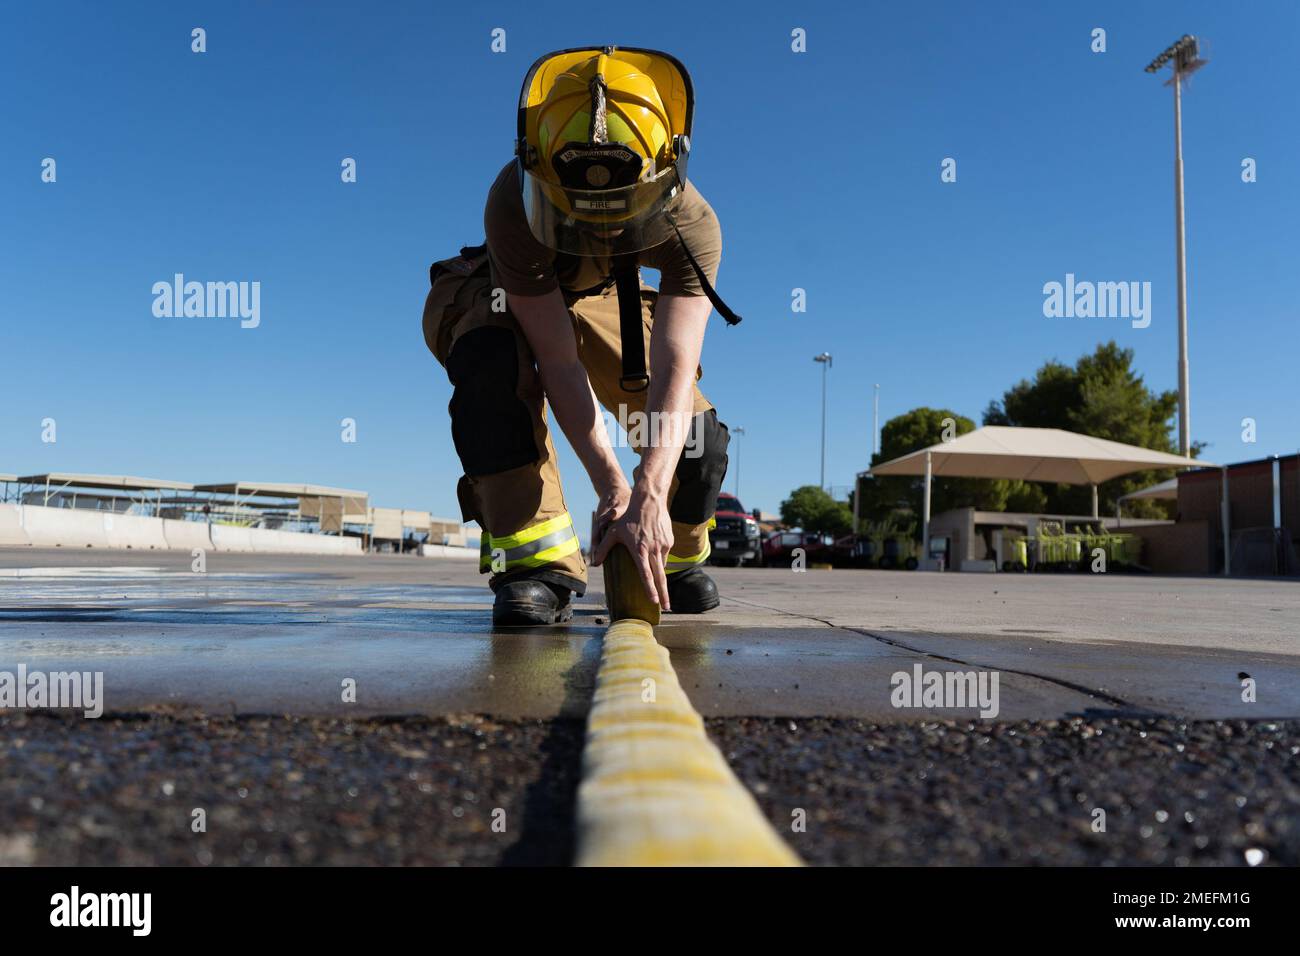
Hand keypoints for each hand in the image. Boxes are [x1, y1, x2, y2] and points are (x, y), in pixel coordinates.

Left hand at [591, 487, 673, 609]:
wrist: (649, 502)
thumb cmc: (629, 518)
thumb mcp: (613, 532)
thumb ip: (603, 548)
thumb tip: (594, 563)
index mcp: (640, 551)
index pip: (646, 575)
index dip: (650, 589)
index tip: (654, 601)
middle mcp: (654, 551)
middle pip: (660, 577)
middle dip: (664, 594)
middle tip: (667, 607)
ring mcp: (664, 546)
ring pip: (662, 566)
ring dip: (660, 575)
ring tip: (655, 577)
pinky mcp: (670, 541)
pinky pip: (665, 556)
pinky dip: (660, 559)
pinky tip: (655, 553)